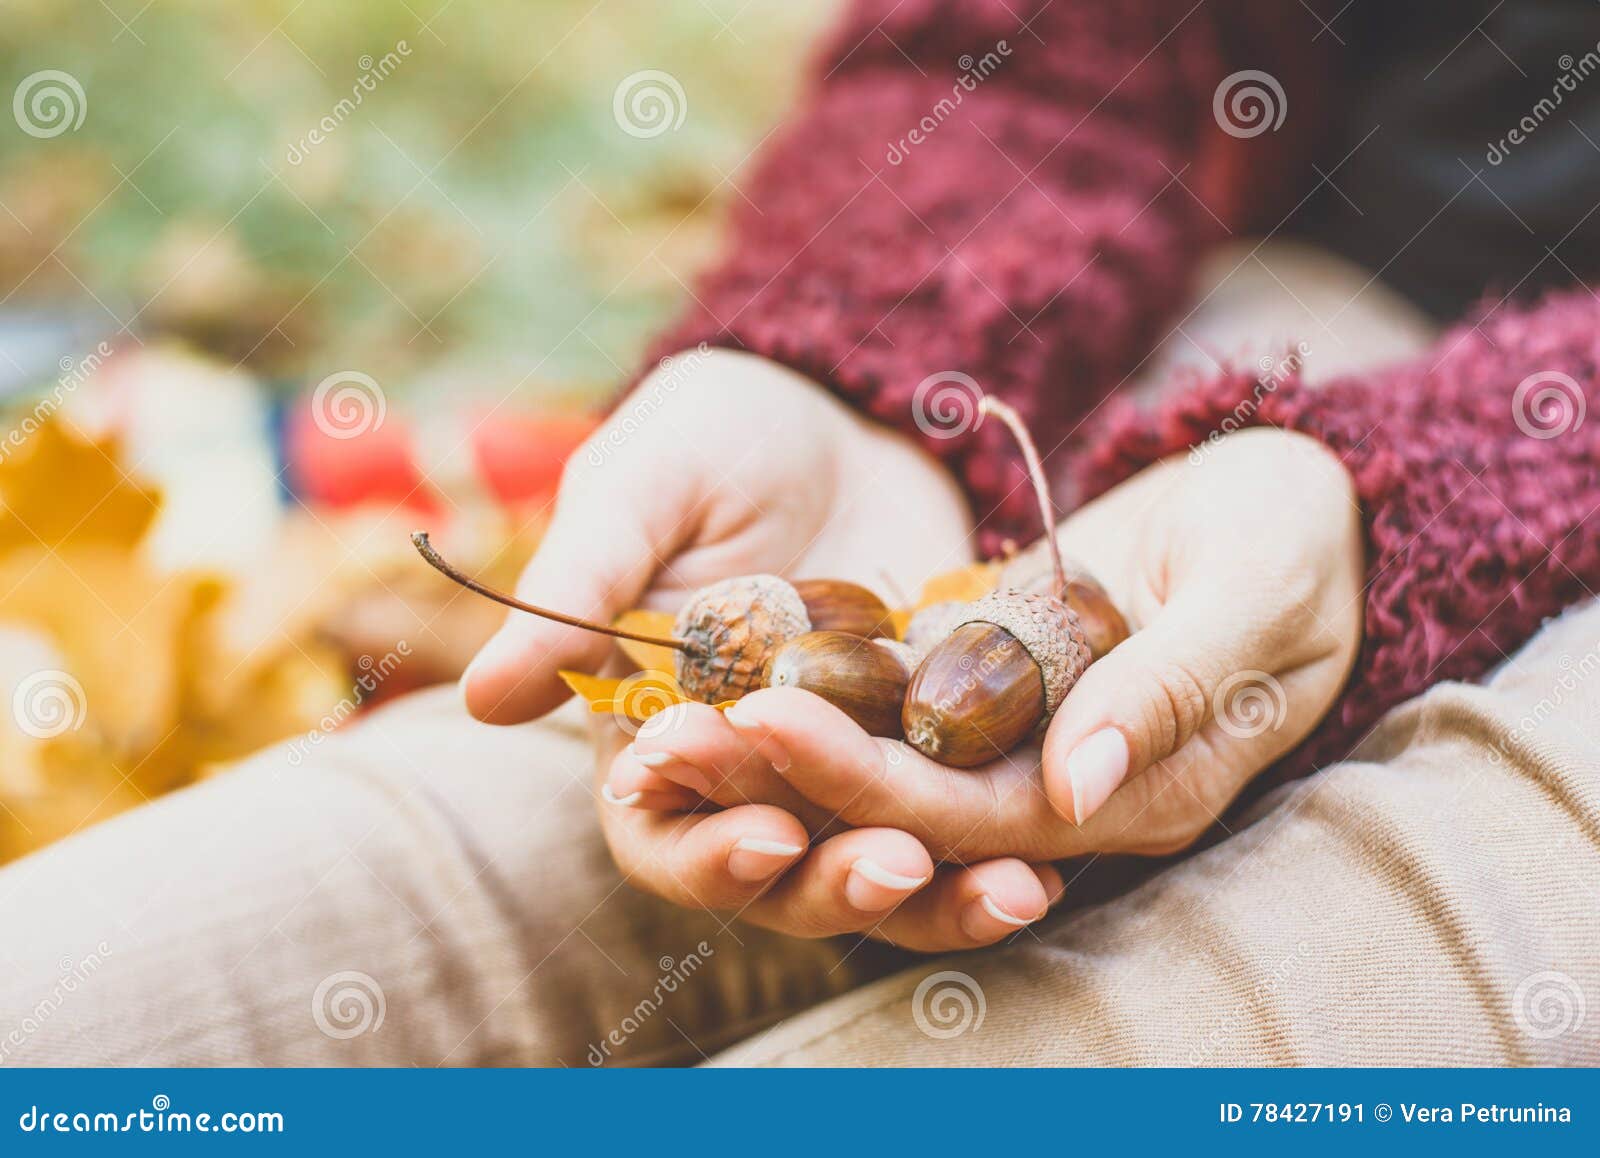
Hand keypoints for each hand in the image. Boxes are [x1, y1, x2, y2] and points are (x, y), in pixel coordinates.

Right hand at [464, 350, 1063, 947]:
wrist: (846, 400)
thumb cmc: (716, 432)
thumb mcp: (643, 487)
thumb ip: (580, 586)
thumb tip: (482, 697)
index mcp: (654, 726)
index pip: (660, 830)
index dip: (704, 852)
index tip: (765, 836)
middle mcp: (750, 771)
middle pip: (780, 875)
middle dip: (836, 885)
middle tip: (896, 866)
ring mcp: (848, 764)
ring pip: (879, 864)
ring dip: (938, 894)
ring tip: (1010, 890)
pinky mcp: (936, 744)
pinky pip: (965, 815)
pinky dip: (1001, 842)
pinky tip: (1055, 857)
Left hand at [609, 426, 1363, 870]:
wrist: (1290, 492)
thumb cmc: (1296, 535)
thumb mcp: (1254, 592)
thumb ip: (1172, 687)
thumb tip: (1078, 788)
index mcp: (1146, 791)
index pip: (985, 814)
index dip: (872, 781)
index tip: (768, 724)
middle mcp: (1072, 787)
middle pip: (915, 805)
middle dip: (796, 773)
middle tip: (681, 730)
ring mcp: (1029, 738)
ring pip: (892, 762)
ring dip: (788, 745)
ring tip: (679, 714)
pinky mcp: (997, 684)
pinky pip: (898, 703)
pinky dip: (821, 692)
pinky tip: (732, 666)